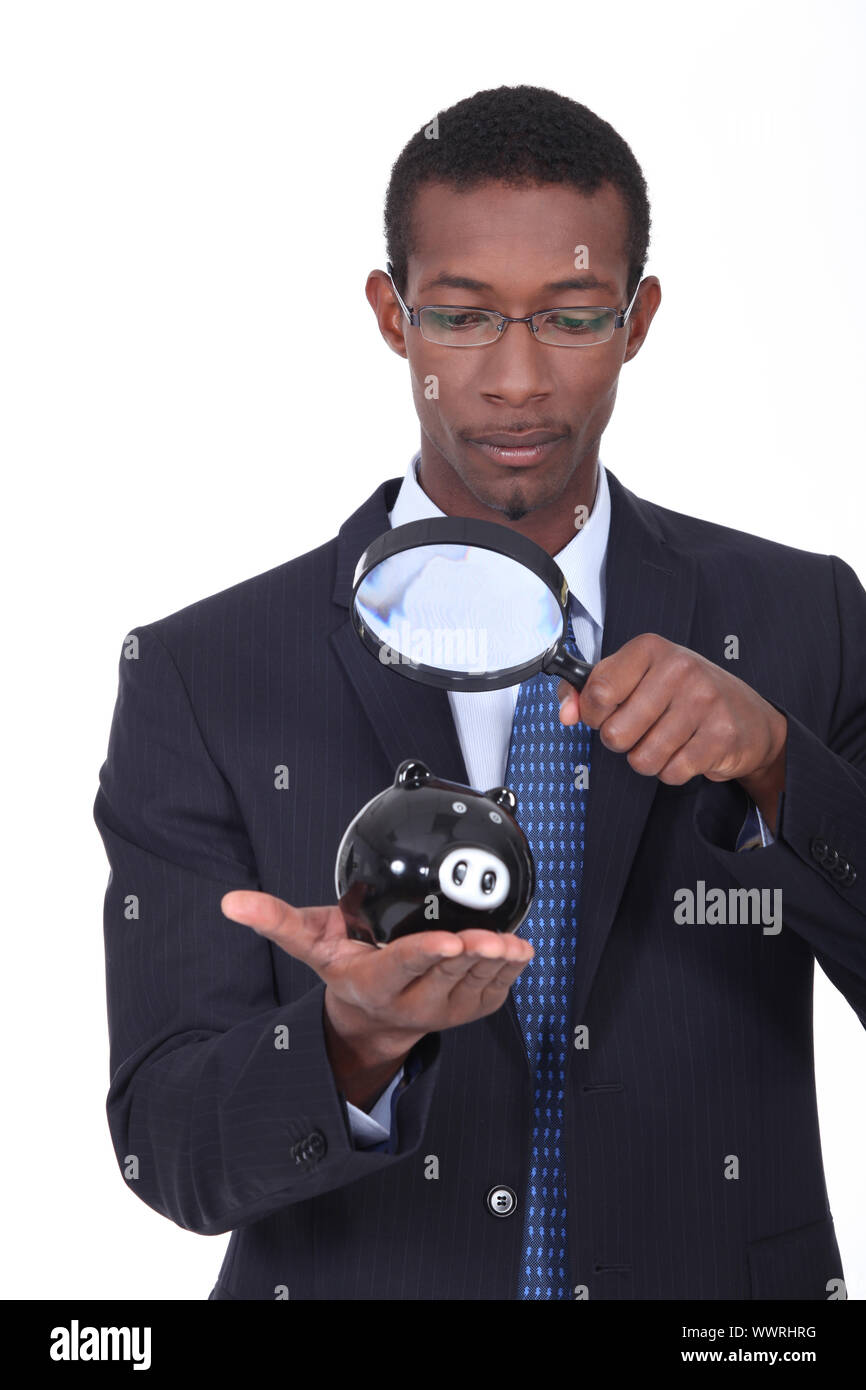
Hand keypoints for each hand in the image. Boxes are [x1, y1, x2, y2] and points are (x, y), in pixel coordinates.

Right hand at [220, 891, 533, 1061]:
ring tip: (509, 940)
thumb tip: (231, 902)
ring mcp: (446, 1011)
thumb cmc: (344, 967)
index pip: (404, 964)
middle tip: (492, 935)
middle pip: (447, 974)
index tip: (449, 940)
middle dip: (472, 954)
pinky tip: (519, 948)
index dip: (427, 953)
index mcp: (375, 983)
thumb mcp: (309, 944)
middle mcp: (413, 1003)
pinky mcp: (471, 1010)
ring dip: (496, 964)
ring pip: (476, 985)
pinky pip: (496, 992)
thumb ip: (275, 920)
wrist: (373, 1016)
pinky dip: (509, 971)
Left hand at [557, 633, 786, 828]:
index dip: (593, 714)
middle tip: (643, 730)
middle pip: (615, 733)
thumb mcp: (635, 678)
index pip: (597, 691)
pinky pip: (671, 772)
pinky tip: (688, 750)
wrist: (750, 718)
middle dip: (623, 742)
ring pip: (642, 759)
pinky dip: (673, 771)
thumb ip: (588, 691)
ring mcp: (703, 700)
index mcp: (650, 649)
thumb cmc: (683, 695)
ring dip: (649, 759)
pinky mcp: (721, 735)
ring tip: (668, 741)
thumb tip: (565, 713)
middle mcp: (679, 668)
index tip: (606, 714)